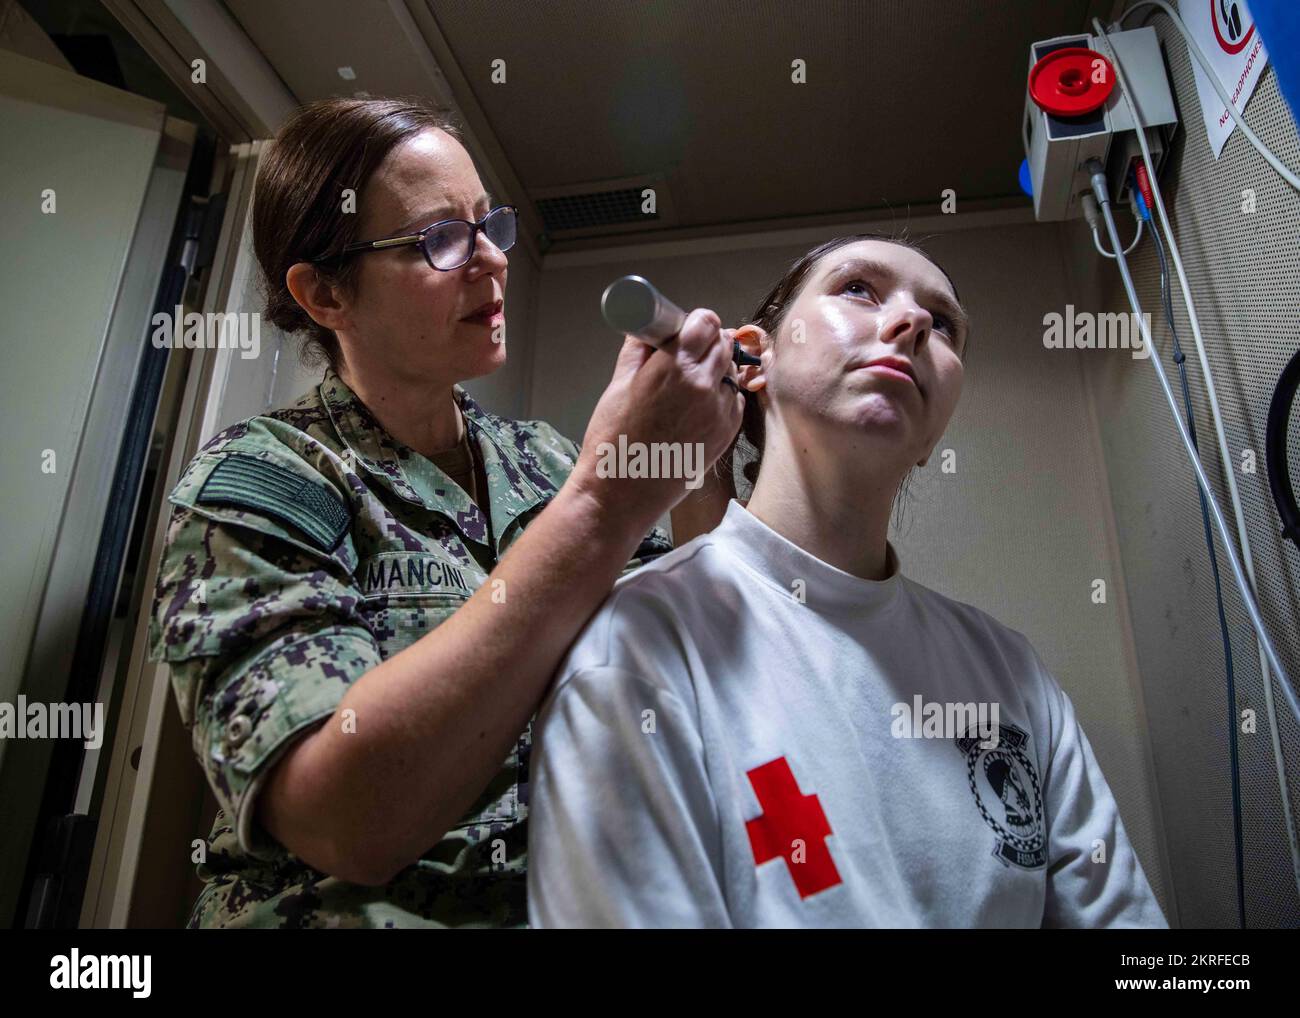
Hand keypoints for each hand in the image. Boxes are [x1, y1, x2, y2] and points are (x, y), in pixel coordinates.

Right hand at [571, 309, 744, 533]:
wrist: (622, 493)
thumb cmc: (613, 440)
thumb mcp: (618, 384)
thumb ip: (639, 349)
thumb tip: (652, 328)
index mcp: (675, 367)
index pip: (706, 322)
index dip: (696, 321)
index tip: (687, 328)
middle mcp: (704, 385)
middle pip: (723, 343)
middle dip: (707, 342)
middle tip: (686, 354)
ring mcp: (719, 411)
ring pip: (731, 371)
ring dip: (716, 369)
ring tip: (688, 386)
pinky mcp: (727, 433)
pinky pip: (733, 400)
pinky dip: (721, 396)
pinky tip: (696, 408)